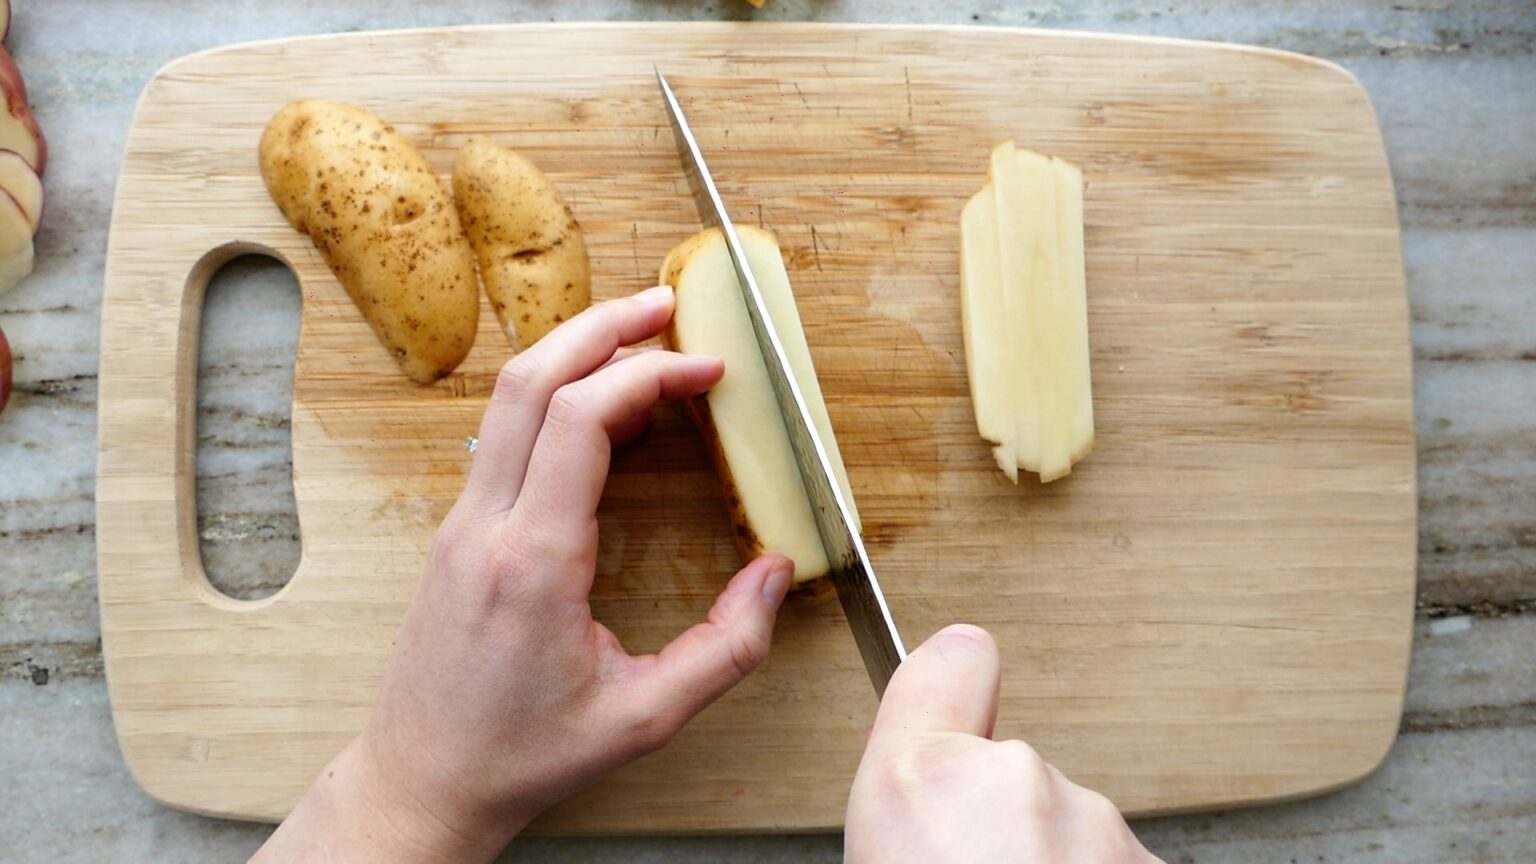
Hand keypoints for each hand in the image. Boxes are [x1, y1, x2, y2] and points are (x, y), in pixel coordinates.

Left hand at [254, 285, 795, 862]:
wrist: (423, 779)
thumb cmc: (525, 755)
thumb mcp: (646, 719)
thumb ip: (726, 649)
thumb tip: (775, 573)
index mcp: (534, 561)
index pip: (582, 418)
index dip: (650, 374)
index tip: (709, 372)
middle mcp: (486, 524)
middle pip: (533, 378)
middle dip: (604, 326)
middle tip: (666, 304)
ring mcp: (460, 521)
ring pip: (507, 397)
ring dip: (571, 350)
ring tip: (635, 333)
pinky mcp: (454, 529)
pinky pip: (501, 433)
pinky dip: (551, 394)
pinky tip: (595, 404)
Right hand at [846, 625, 1162, 863]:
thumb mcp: (871, 855)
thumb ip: (898, 800)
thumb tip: (912, 795)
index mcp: (920, 781)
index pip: (951, 662)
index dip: (953, 687)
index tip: (959, 696)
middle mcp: (1014, 781)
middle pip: (1008, 771)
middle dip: (997, 820)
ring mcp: (1094, 823)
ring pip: (1067, 823)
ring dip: (1051, 859)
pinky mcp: (1151, 860)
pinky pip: (1112, 860)